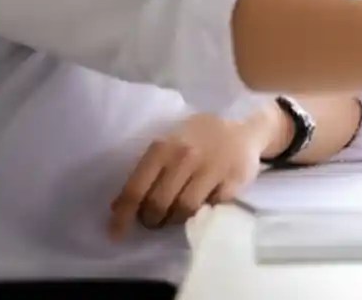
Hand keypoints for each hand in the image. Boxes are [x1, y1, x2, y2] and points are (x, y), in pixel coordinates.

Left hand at [109, 113, 269, 238]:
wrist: (245, 127)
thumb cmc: (200, 137)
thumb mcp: (169, 144)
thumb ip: (146, 171)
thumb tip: (117, 206)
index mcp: (163, 148)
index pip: (136, 189)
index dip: (123, 216)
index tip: (116, 234)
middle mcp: (185, 157)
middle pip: (158, 205)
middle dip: (151, 220)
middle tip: (153, 221)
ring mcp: (211, 169)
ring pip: (184, 210)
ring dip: (175, 219)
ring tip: (175, 215)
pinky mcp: (233, 181)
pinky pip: (210, 207)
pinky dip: (204, 209)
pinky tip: (204, 201)